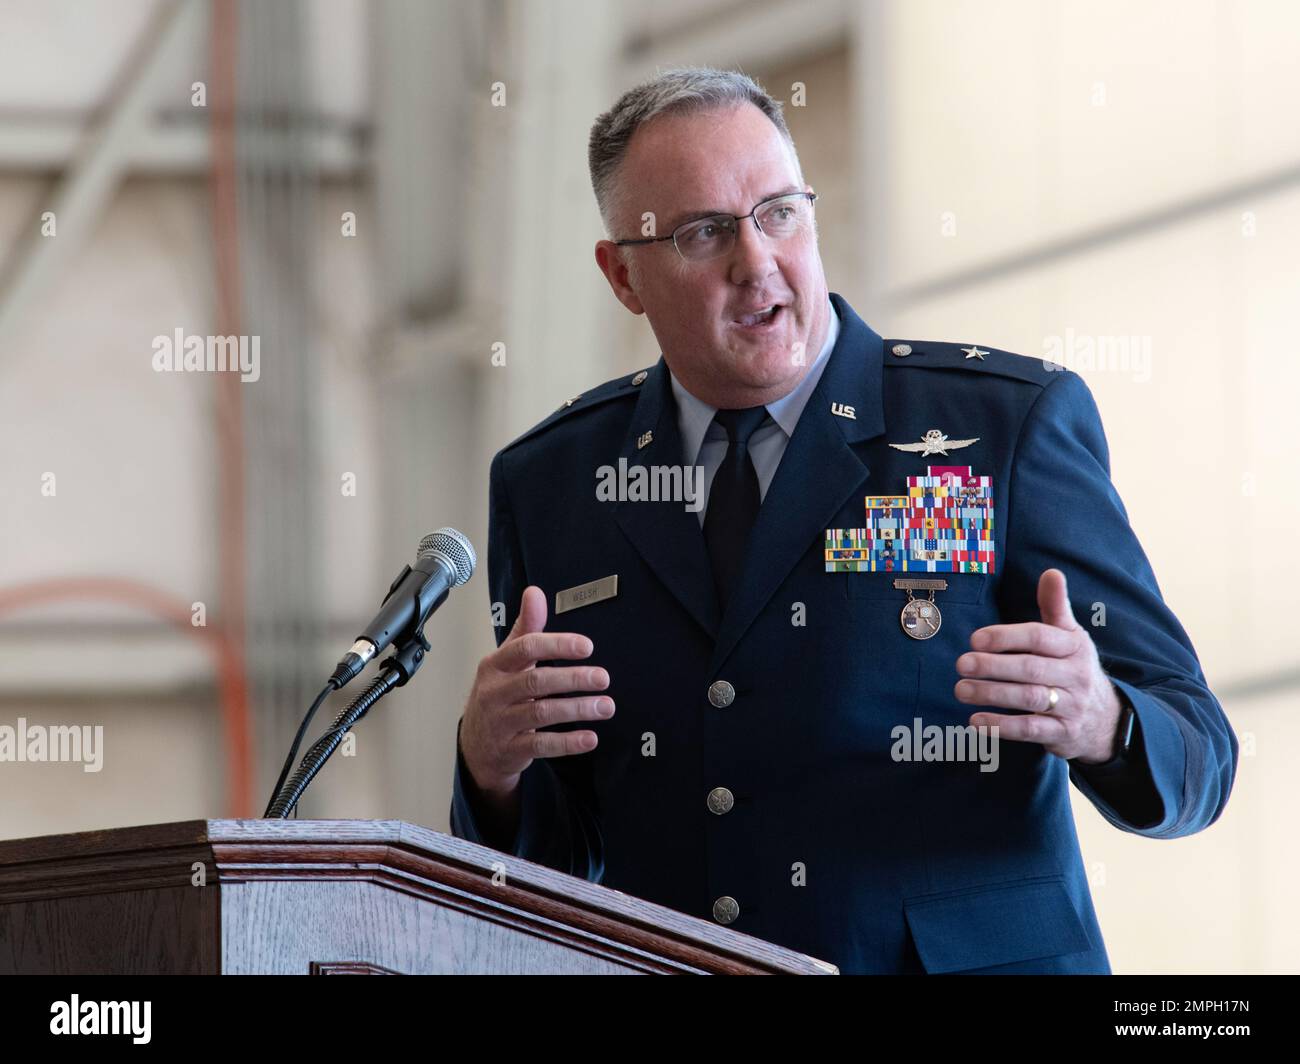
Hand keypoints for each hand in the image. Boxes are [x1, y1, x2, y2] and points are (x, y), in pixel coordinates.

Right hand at [460, 585, 614, 796]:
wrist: (476, 746)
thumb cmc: (497, 695)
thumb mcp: (506, 660)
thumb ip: (526, 627)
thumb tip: (535, 593)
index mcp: (495, 665)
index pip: (525, 648)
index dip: (557, 645)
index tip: (587, 646)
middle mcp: (495, 693)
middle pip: (535, 682)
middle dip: (572, 678)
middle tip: (603, 677)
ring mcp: (502, 723)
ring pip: (541, 714)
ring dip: (577, 709)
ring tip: (605, 706)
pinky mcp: (511, 750)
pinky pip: (541, 745)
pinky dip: (568, 742)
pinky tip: (590, 738)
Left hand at [953, 568, 1122, 762]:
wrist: (1105, 719)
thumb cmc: (1073, 667)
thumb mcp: (1070, 636)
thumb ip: (1055, 606)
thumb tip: (1052, 572)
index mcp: (1073, 647)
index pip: (1039, 638)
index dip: (1006, 637)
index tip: (975, 639)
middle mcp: (1075, 675)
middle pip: (1031, 669)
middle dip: (993, 666)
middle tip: (962, 664)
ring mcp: (1070, 706)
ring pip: (1029, 699)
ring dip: (992, 695)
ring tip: (961, 690)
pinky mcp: (1062, 733)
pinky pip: (1030, 730)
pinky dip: (1002, 726)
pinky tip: (976, 721)